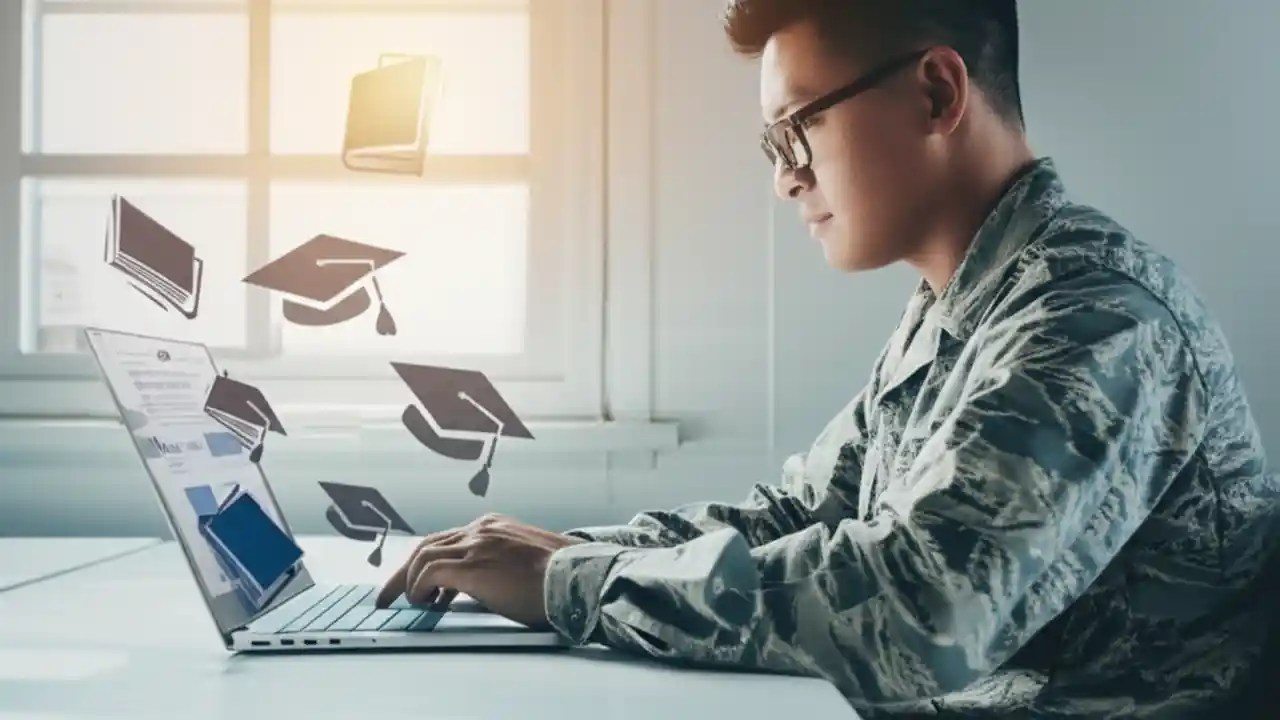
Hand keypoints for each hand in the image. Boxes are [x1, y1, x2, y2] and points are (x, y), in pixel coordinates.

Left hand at [375, 513, 586, 628]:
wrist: (576, 578)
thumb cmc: (560, 577)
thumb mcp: (525, 561)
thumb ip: (500, 563)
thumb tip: (481, 587)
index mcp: (494, 526)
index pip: (448, 539)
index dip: (426, 561)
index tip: (417, 582)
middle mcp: (482, 529)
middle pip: (429, 544)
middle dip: (404, 570)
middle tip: (389, 592)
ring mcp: (477, 545)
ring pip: (424, 556)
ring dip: (408, 581)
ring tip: (405, 602)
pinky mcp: (473, 567)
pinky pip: (430, 574)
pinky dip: (419, 589)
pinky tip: (423, 603)